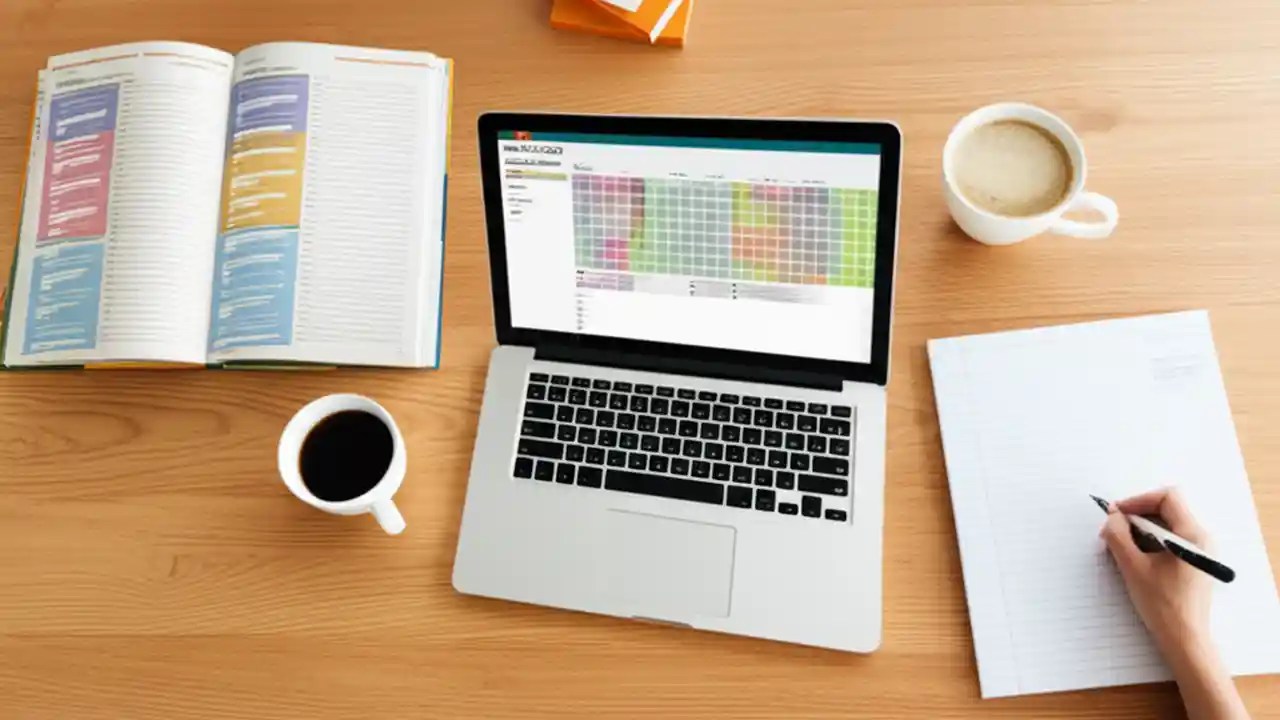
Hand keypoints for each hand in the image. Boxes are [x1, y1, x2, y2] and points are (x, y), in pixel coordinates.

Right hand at [1100, 488, 1212, 656]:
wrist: (1184, 639)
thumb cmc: (1163, 606)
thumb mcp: (1133, 567)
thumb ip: (1119, 535)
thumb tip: (1112, 516)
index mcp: (1193, 536)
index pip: (1168, 497)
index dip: (1138, 500)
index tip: (1117, 513)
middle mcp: (1201, 538)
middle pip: (1167, 508)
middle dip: (1137, 515)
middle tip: (1114, 530)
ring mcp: (1200, 550)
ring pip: (1167, 524)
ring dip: (1141, 529)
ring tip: (1121, 546)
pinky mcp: (1193, 561)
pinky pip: (1170, 539)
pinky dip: (1150, 541)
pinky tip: (1135, 557)